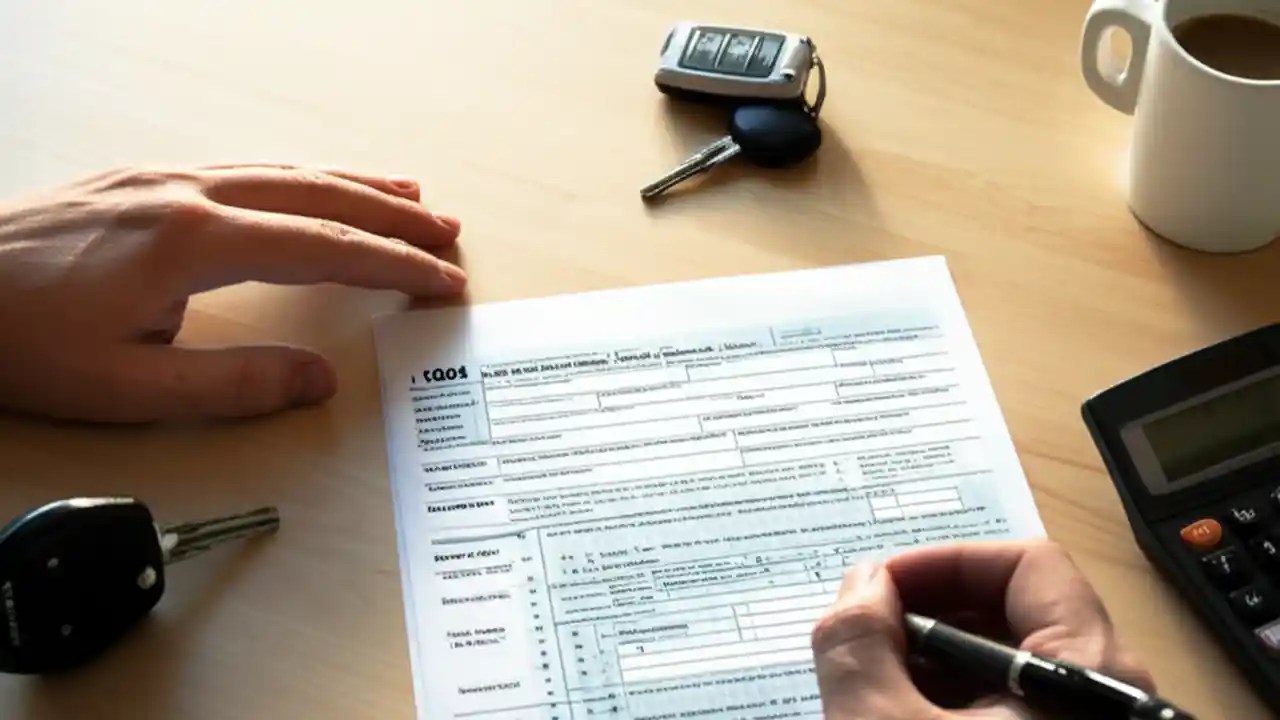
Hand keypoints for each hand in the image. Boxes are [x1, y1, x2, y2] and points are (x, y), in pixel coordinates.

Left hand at [0, 164, 464, 421]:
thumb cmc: (20, 342)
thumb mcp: (128, 389)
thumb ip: (234, 385)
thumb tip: (320, 380)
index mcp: (191, 241)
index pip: (324, 246)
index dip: (394, 265)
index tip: (443, 281)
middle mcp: (186, 192)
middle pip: (318, 194)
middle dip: (393, 215)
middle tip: (448, 233)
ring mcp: (162, 176)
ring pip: (283, 169)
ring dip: (354, 182)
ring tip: (409, 194)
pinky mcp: (140, 178)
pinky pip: (244, 166)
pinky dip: (299, 174)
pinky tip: (311, 183)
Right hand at [811, 540, 1153, 719]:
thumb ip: (859, 642)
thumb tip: (860, 584)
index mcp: (1086, 673)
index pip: (1030, 564)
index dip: (944, 563)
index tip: (881, 586)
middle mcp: (1103, 696)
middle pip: (1017, 610)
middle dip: (928, 613)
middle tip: (867, 634)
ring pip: (1010, 665)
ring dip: (934, 660)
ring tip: (873, 681)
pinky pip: (1011, 705)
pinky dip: (953, 699)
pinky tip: (902, 713)